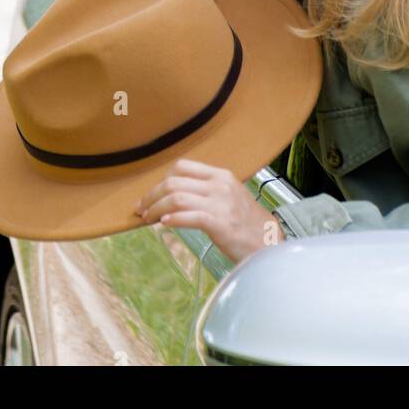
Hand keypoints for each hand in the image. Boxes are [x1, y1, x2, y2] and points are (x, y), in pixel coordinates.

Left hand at [131, 158, 285, 263]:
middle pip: (173, 182)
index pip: (182, 167)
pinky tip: (163, 223)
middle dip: (151, 195)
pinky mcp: (219, 223)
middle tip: (140, 208)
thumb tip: (174, 196)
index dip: (161, 180)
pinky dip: (171, 218)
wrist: (269, 241)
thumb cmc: (246, 222)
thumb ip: (206, 191)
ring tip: (146, 219)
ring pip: (176, 198)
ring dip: (155, 208)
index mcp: (220, 175)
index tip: (150, 194)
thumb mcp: (228, 196)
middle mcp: (219, 184)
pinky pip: (187, 216)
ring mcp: (220, 203)